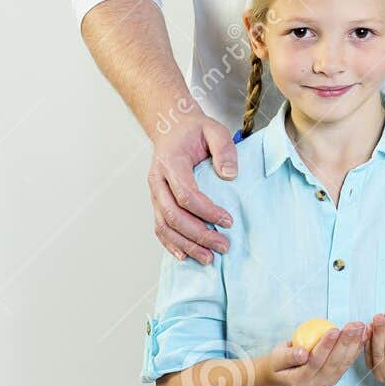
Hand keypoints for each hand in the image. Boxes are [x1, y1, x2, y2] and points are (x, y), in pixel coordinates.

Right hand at [148, 109, 237, 262]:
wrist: (172, 128)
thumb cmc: (195, 131)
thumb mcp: (215, 129)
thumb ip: (225, 149)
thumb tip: (230, 176)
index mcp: (170, 162)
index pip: (185, 194)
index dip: (207, 211)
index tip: (229, 221)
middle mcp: (157, 181)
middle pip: (173, 215)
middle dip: (199, 234)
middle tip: (223, 245)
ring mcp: (154, 193)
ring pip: (164, 226)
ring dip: (186, 245)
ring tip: (209, 258)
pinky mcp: (157, 202)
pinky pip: (159, 227)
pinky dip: (170, 244)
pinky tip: (186, 256)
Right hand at [263, 321, 368, 385]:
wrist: (284, 372)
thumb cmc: (279, 361)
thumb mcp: (277, 358)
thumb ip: (288, 356)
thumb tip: (302, 353)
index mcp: (300, 380)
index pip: (315, 362)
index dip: (326, 346)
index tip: (334, 330)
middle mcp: (316, 385)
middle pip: (333, 363)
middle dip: (345, 343)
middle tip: (354, 326)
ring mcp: (327, 382)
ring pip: (343, 363)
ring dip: (354, 344)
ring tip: (360, 327)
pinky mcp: (335, 376)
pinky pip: (348, 362)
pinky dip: (357, 348)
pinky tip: (364, 334)